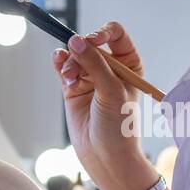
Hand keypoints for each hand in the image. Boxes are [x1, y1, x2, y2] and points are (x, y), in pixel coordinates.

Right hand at [53, 22, 157, 189]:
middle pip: (90, 41)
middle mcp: (109, 67)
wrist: (105, 156)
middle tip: (76, 60)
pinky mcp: (73, 87)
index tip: (91, 41)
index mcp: (128, 64)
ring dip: (69, 60)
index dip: (101, 33)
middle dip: (81, 48)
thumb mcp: (111, 90)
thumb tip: (75, 40)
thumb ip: (94, 63)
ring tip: (69, 76)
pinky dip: (60, 63)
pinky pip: (63, 65)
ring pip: (74, 53)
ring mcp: (90, 76)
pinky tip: (61, 69)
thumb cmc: (119, 126)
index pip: (115, 34)